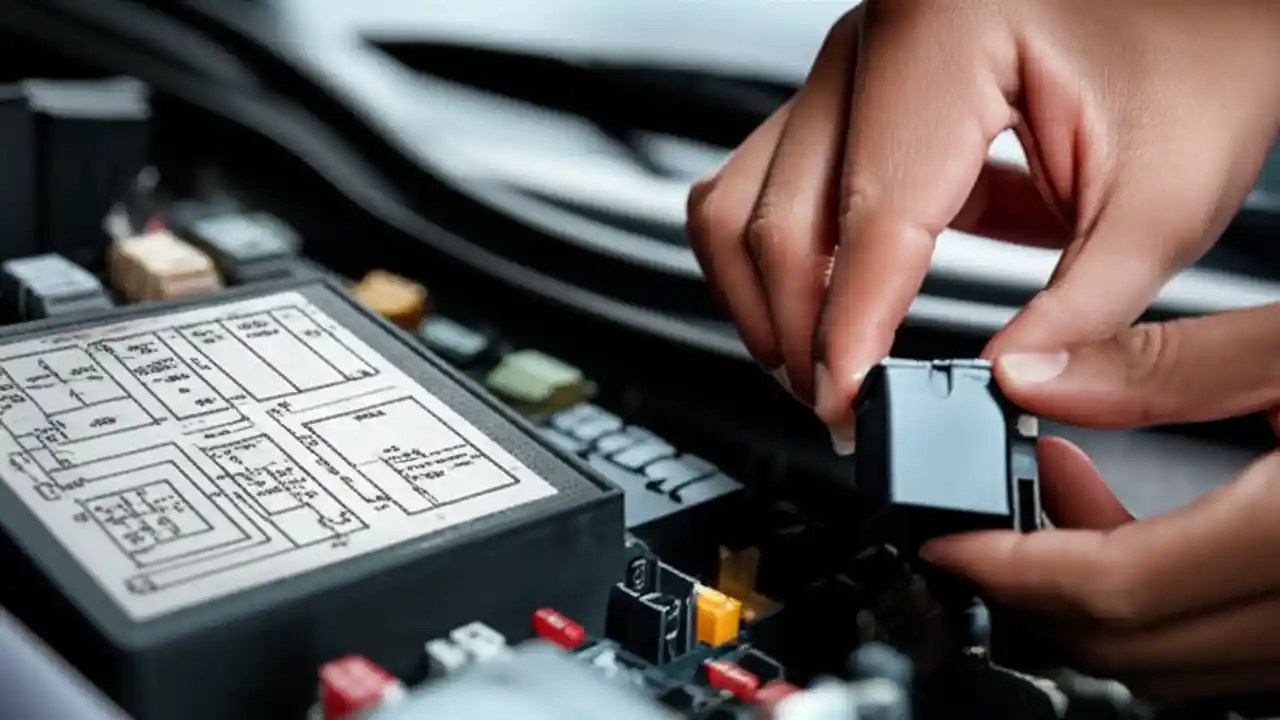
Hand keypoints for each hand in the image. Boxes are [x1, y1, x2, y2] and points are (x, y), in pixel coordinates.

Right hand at [686, 0, 1279, 451]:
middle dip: (797, 335)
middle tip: (836, 407)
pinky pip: (770, 177)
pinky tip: (827, 301)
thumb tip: (1000, 385)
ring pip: (741, 197)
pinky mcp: (853, 86)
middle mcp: (875, 35)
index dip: (850, 335)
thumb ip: (1083, 311)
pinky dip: (782, 254)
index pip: (870, 221)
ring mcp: (851, 59)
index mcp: (947, 34)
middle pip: (775, 215)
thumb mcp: (1169, 197)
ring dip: (765, 297)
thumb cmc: (1203, 50)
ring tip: (814, 365)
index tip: (847, 409)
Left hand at [921, 307, 1279, 699]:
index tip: (944, 539)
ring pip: (1165, 657)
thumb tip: (1032, 374)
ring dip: (1087, 588)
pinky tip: (1138, 525)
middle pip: (1123, 643)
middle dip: (1028, 583)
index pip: (1112, 586)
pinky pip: (1214, 646)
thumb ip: (1163, 367)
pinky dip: (1153, 599)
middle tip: (986, 505)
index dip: (1007, 566)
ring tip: (1057, 484)